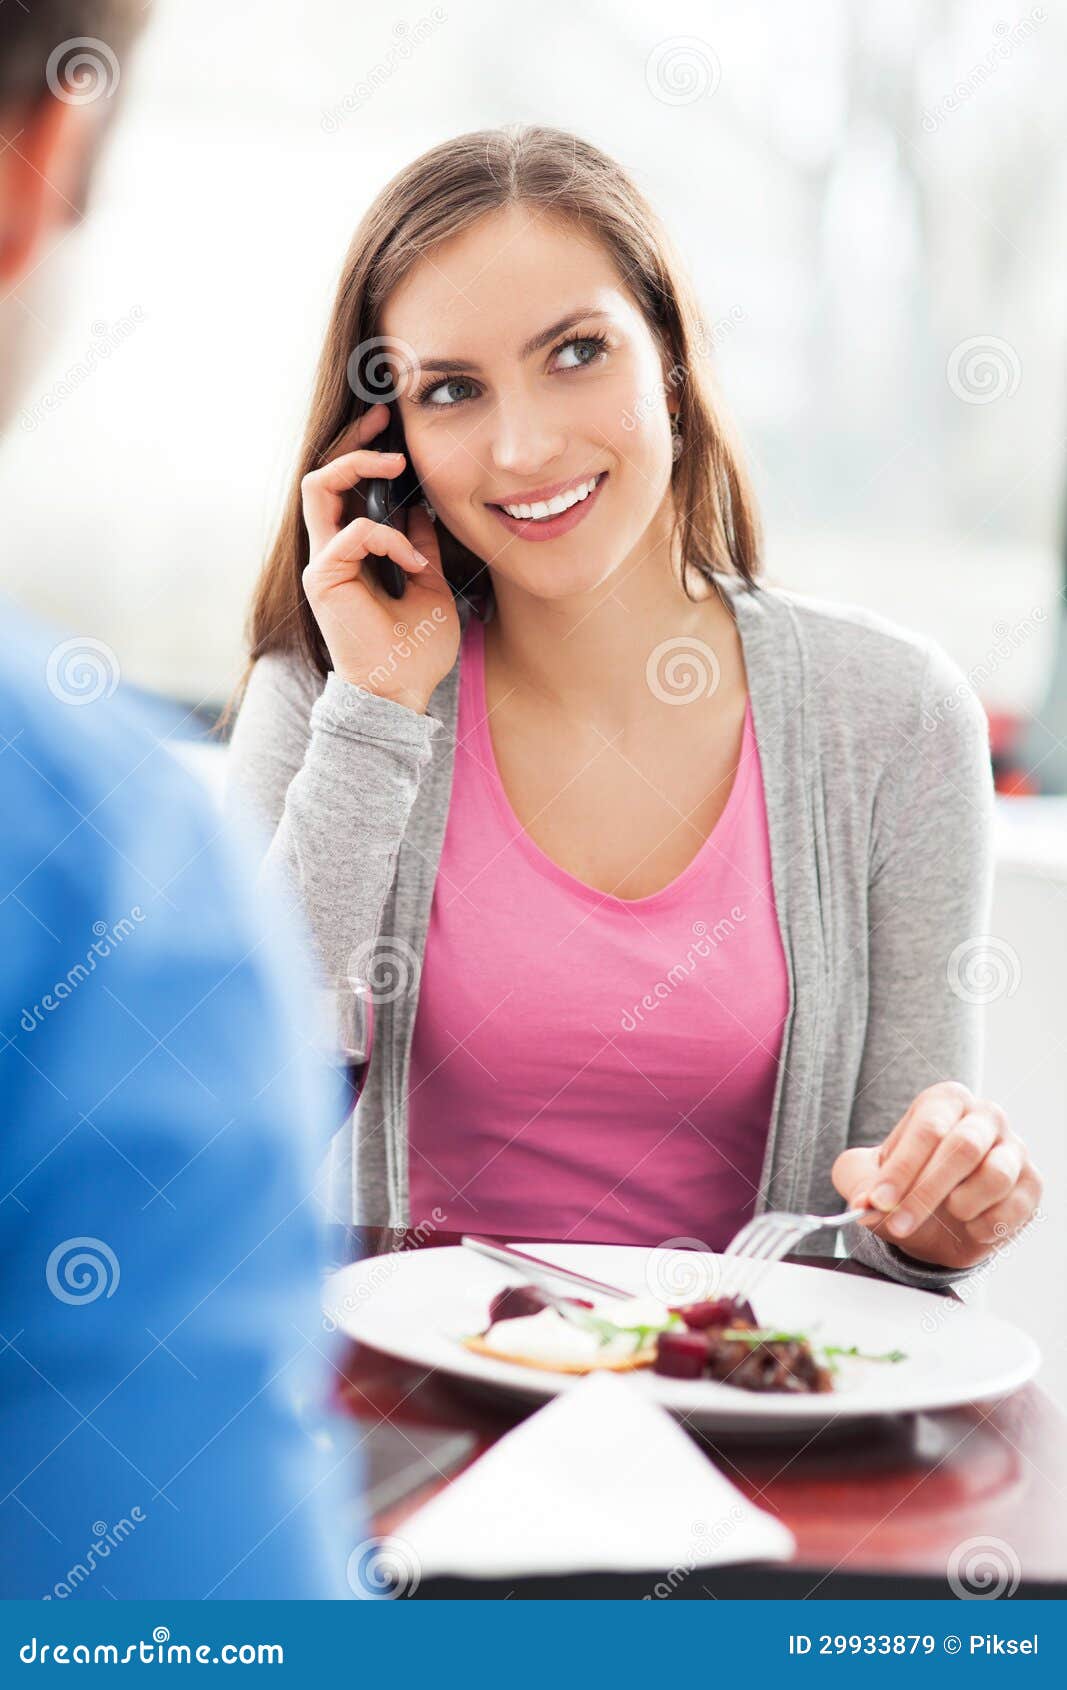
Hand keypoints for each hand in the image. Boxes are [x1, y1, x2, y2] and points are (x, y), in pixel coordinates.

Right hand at [301, 402, 459, 712]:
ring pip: (318, 486)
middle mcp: (329, 552)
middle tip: (385, 418)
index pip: (343, 487)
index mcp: (352, 552)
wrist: (401, 692)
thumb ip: (420, 545)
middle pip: (322, 474)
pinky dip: (388, 537)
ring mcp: (322, 563)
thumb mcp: (430, 584)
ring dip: (356, 465)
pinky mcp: (323, 578)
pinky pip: (352, 533)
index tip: (393, 429)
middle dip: (352, 440)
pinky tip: (414, 562)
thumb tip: (422, 509)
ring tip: (395, 464)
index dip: (363, 451)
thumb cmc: (415, 650)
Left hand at [832, 1081, 1041, 1271]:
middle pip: (962, 1149)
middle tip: (898, 1224)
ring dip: (961, 1206)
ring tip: (947, 1212)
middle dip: (925, 1193)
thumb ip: (859, 1185)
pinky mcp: (1032, 1182)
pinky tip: (970, 1225)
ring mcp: (1014, 1147)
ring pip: (995, 1176)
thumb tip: (865, 1203)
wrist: (937, 1219)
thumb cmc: (902, 1185)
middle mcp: (984, 1115)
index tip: (879, 1201)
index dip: (901, 1169)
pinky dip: (985, 1225)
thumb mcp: (866, 1178)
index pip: (927, 1129)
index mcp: (944, 1100)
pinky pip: (1014, 1206)